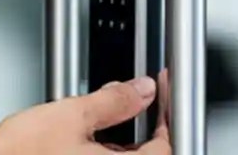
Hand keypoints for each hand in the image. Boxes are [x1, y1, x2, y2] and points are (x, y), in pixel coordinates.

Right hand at [0, 77, 168, 153]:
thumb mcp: (72, 115)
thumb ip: (114, 101)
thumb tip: (141, 89)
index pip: (166, 145)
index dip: (166, 111)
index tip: (161, 90)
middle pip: (148, 153)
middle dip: (145, 122)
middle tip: (139, 96)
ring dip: (125, 135)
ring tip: (106, 109)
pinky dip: (105, 148)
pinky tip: (89, 132)